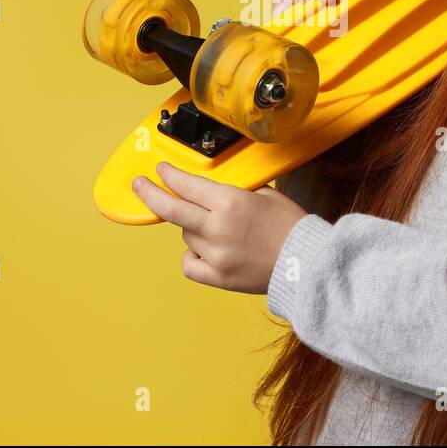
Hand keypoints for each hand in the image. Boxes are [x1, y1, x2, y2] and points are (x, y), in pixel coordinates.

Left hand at [130, 161, 308, 293]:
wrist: (306, 263)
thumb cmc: (290, 226)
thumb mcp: (264, 194)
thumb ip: (233, 191)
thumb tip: (209, 187)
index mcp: (230, 202)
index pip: (187, 185)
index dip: (169, 176)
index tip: (161, 170)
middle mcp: (218, 227)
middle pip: (170, 209)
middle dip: (150, 193)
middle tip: (140, 185)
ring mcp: (215, 255)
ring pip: (186, 235)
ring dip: (194, 228)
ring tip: (222, 231)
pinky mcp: (217, 277)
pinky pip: (189, 263)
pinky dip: (194, 256)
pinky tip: (208, 251)